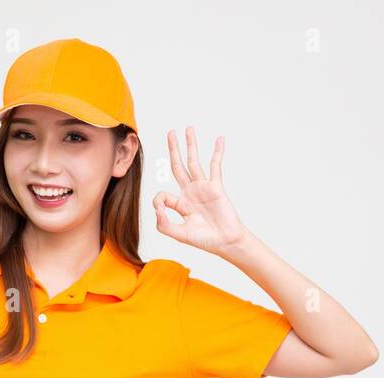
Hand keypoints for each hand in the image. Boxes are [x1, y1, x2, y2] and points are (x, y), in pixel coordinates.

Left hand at [153, 127, 251, 258]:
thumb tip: (156, 208)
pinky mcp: (216, 186)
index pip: (162, 194)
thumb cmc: (205, 240)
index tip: (161, 211)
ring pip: (194, 162)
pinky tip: (219, 139)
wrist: (226, 242)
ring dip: (191, 145)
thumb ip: (163, 224)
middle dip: (173, 149)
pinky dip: (217, 152)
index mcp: (180, 204)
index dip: (158, 201)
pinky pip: (215, 165)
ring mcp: (203, 188)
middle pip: (178, 166)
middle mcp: (190, 192)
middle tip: (171, 132)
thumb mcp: (179, 235)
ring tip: (189, 129)